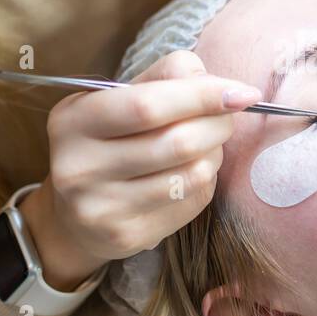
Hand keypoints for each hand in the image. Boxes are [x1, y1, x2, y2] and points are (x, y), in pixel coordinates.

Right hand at [19, 51, 261, 289]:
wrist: (73, 215)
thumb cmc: (107, 142)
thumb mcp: (119, 99)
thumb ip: (165, 79)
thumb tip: (223, 86)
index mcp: (74, 120)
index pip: (148, 105)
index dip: (203, 96)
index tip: (244, 92)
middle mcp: (79, 167)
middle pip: (177, 142)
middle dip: (218, 125)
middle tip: (227, 118)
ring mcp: (101, 208)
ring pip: (191, 174)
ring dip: (213, 155)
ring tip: (204, 146)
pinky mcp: (126, 237)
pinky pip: (192, 203)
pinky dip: (204, 183)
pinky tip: (189, 175)